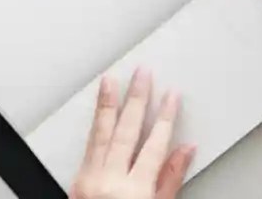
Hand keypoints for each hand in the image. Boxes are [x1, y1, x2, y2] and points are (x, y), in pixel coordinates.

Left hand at [70, 69, 195, 198]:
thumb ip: (170, 180)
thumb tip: (185, 150)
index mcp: (134, 192)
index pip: (154, 146)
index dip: (165, 118)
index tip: (171, 96)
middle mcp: (109, 181)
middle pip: (125, 132)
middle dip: (136, 100)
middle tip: (142, 75)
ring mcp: (89, 179)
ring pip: (101, 134)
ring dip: (107, 104)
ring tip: (110, 81)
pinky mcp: (77, 180)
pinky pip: (88, 145)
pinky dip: (95, 125)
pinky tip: (99, 111)